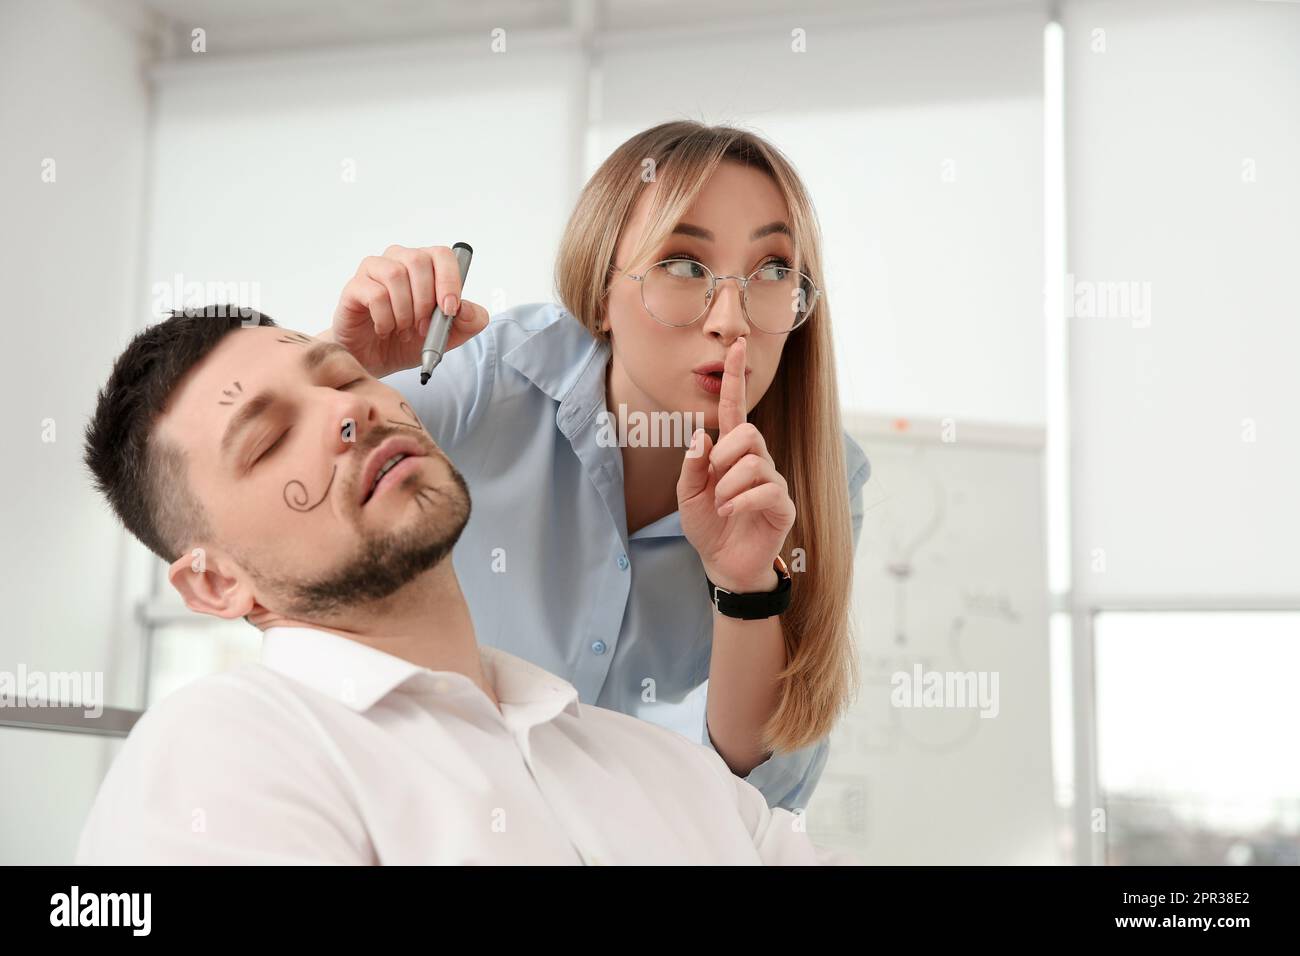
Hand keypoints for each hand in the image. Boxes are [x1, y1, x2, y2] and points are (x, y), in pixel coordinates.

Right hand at [331, 244, 489, 378]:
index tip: (449, 309)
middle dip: (425, 301)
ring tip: (403, 330)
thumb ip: (468, 321)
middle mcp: (399, 260)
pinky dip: (385, 319)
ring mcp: (374, 270)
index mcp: (426, 266)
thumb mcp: (449, 336)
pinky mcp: (355, 286)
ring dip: (404, 311)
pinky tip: (384, 329)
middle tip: (423, 328)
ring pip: (395, 275)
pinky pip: (375, 294)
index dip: (449, 280)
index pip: (443, 254)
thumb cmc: (411, 341)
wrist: (376, 360)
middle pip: (418, 260)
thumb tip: (466, 307)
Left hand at [677, 338, 795, 592]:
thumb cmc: (708, 525)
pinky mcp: (782, 505)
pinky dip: (740, 501)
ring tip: (721, 505)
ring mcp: (773, 481)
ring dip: (727, 485)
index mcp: (731, 452)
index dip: (735, 378)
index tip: (736, 345)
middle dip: (724, 456)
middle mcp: (757, 460)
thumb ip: (691, 465)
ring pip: (754, 462)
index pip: (736, 408)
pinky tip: (730, 513)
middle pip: (749, 433)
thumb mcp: (687, 495)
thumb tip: (701, 436)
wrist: (724, 563)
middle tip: (713, 481)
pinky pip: (765, 490)